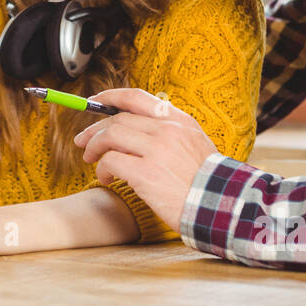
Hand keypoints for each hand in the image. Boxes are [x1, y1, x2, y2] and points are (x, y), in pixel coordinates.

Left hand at [73, 88, 219, 230]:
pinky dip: (102, 169)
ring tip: (92, 160)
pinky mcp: (146, 173)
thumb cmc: (206, 183)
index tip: (94, 102)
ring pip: (110, 136)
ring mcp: (157, 150)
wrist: (222, 208)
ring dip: (95, 147)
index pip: (137, 97)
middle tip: (83, 141)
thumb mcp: (195, 145)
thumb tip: (134, 128)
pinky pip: (110, 161)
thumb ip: (169, 133)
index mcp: (179, 121)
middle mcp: (167, 130)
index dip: (110, 97)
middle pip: (117, 119)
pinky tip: (107, 178)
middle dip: (94, 130)